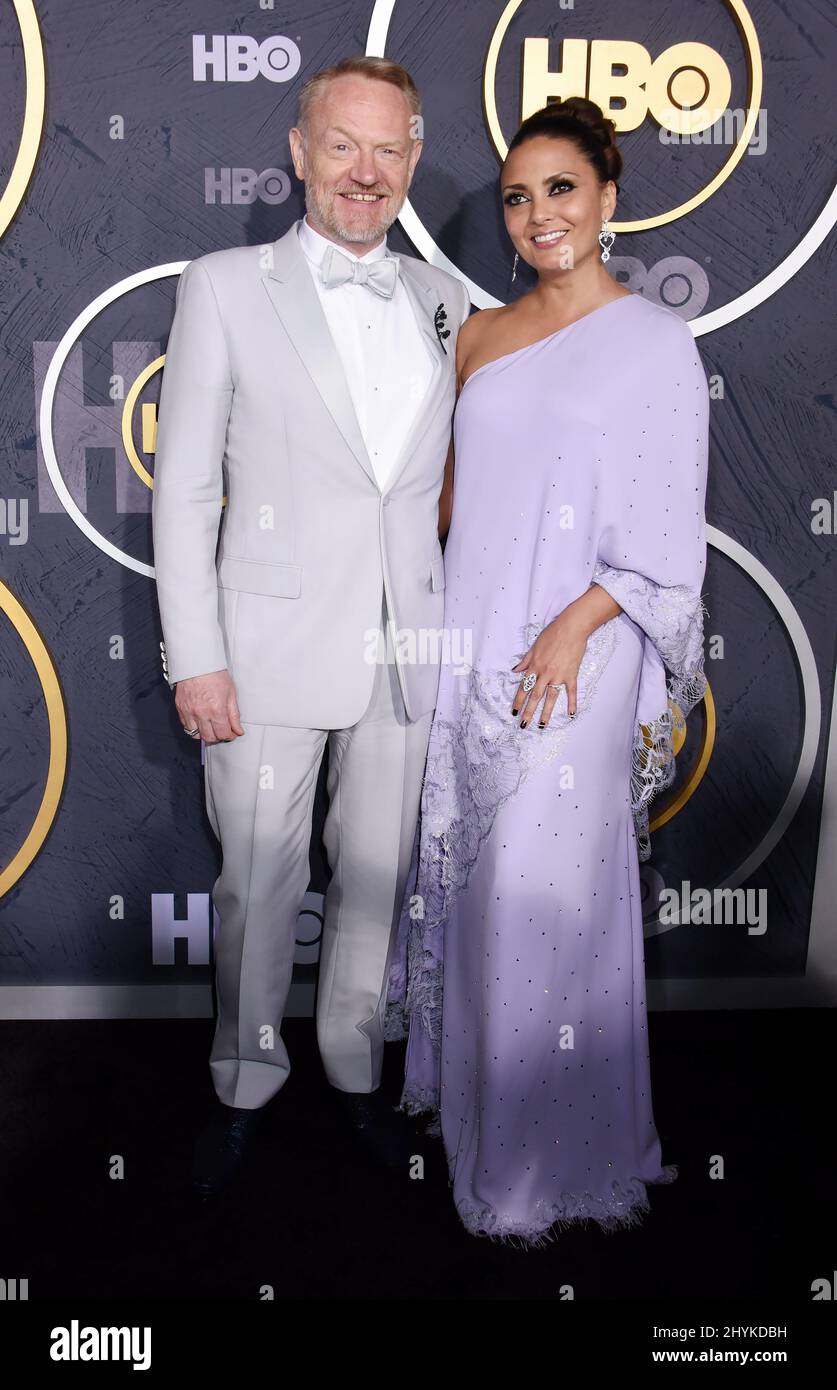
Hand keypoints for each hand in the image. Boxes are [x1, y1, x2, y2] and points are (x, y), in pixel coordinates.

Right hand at [175, 669, 243, 743]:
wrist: (197, 662)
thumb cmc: (214, 674)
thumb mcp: (231, 694)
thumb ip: (234, 715)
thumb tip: (238, 730)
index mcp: (216, 710)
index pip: (223, 734)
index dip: (229, 735)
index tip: (231, 732)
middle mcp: (201, 713)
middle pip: (209, 738)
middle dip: (218, 736)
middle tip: (222, 729)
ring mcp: (189, 712)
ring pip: (196, 735)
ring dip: (205, 733)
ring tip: (211, 726)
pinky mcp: (180, 708)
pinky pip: (186, 726)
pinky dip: (194, 727)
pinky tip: (200, 720)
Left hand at [511, 611, 589, 728]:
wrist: (571, 628)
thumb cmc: (552, 634)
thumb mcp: (534, 646)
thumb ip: (525, 661)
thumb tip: (515, 671)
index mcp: (534, 666)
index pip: (524, 687)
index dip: (518, 701)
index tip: (514, 712)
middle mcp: (545, 673)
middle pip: (535, 696)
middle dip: (528, 712)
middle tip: (523, 725)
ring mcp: (559, 675)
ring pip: (550, 698)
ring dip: (546, 713)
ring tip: (542, 725)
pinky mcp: (571, 675)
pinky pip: (571, 692)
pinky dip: (572, 703)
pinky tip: (571, 714)